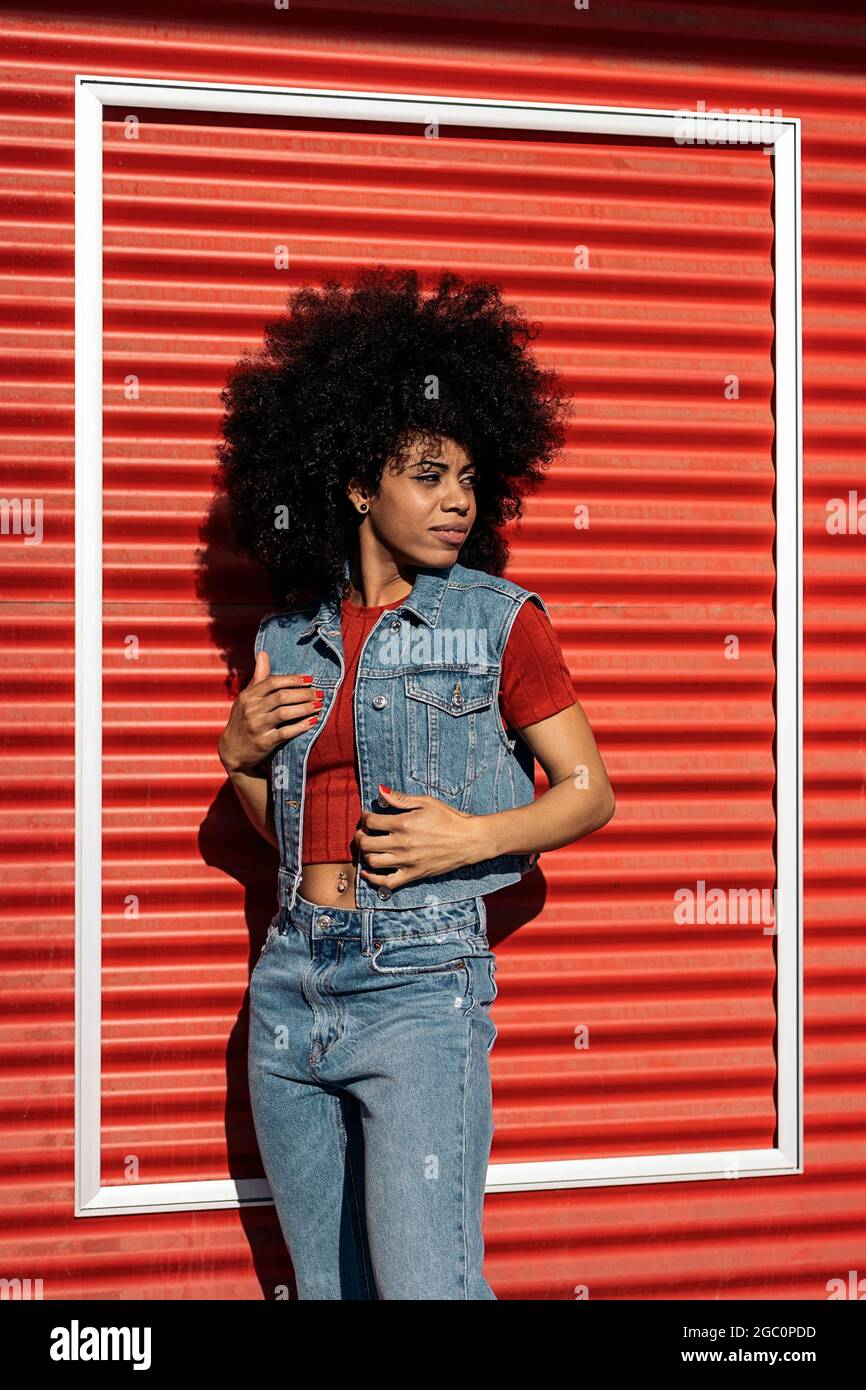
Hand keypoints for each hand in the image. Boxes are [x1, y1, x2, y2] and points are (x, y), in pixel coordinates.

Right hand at [218, 650, 320, 774]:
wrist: (232, 750)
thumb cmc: (243, 719)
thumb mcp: (246, 698)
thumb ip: (258, 678)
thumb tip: (264, 653)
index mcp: (248, 696)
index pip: (272, 682)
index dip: (293, 680)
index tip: (310, 680)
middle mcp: (251, 710)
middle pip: (281, 697)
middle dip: (303, 694)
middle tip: (319, 693)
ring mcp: (257, 726)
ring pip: (285, 713)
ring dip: (305, 708)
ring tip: (319, 705)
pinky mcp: (263, 742)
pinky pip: (285, 733)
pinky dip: (300, 726)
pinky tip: (313, 722)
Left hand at [352, 785, 483, 889]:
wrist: (469, 840)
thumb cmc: (449, 818)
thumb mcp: (426, 802)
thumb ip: (401, 798)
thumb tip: (380, 790)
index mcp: (403, 823)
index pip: (371, 821)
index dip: (365, 818)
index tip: (368, 817)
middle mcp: (401, 844)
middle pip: (366, 843)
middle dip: (360, 836)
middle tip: (364, 832)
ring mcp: (406, 861)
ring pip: (372, 862)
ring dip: (366, 854)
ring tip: (370, 847)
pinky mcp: (413, 875)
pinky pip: (387, 882)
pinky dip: (373, 879)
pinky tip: (368, 872)